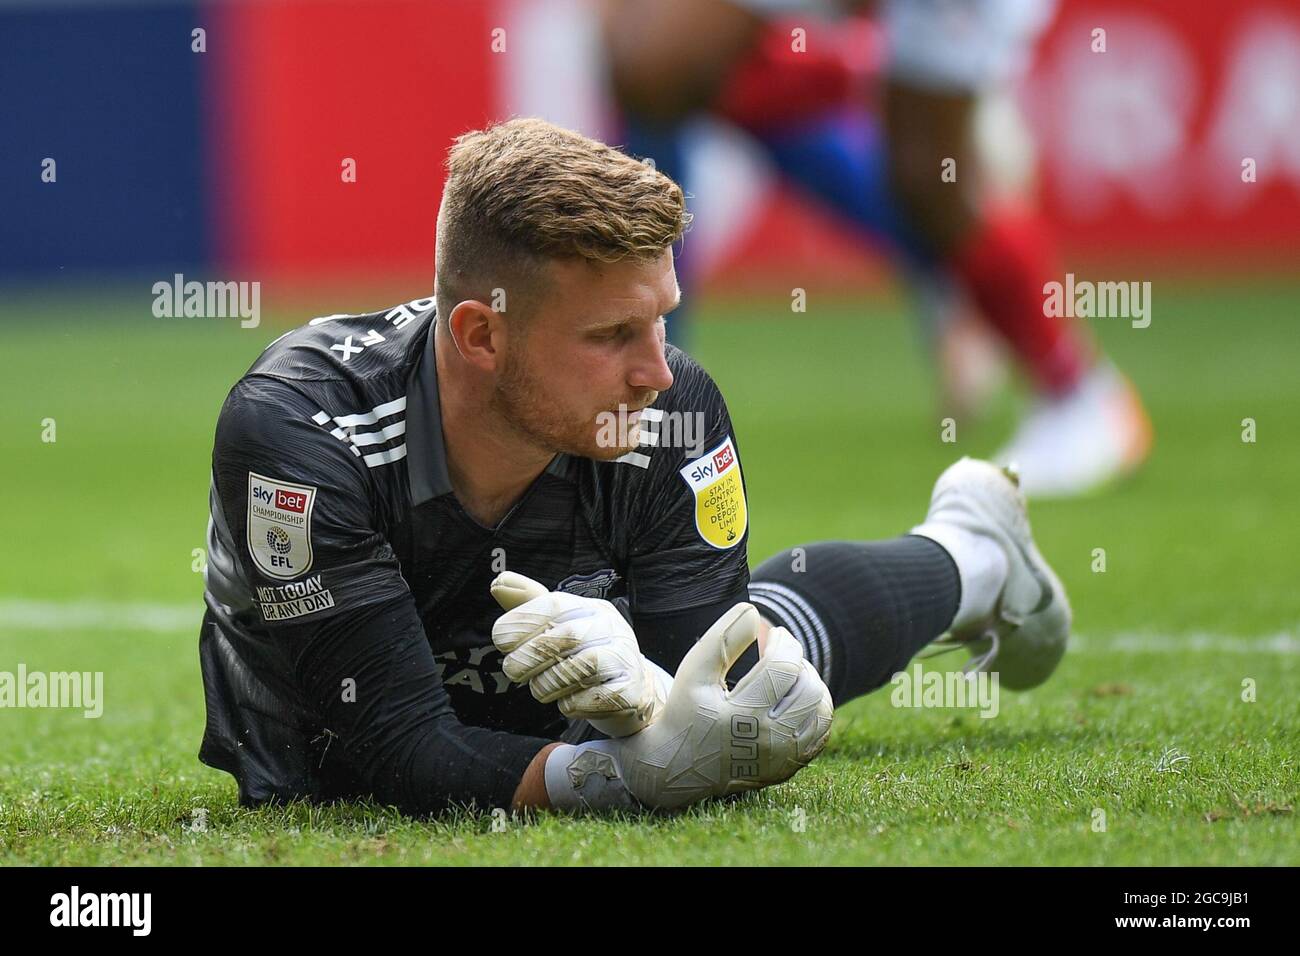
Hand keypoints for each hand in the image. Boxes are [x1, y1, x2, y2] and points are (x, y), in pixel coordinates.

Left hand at [490, 572, 668, 736]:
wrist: (633, 690)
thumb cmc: (586, 654)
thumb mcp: (559, 626)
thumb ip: (529, 605)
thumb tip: (499, 582)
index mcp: (591, 608)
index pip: (557, 603)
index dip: (524, 619)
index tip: (501, 639)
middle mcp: (611, 628)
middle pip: (569, 635)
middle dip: (531, 655)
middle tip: (512, 670)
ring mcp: (625, 658)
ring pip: (583, 667)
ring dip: (548, 683)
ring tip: (540, 689)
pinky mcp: (631, 691)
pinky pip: (597, 698)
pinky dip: (574, 703)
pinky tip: (568, 701)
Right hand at [543, 603, 834, 811]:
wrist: (678, 765)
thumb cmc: (687, 709)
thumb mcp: (694, 671)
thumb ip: (722, 638)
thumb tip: (754, 612)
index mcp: (741, 717)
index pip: (784, 668)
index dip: (784, 641)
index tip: (774, 632)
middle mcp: (766, 743)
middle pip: (810, 690)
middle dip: (800, 661)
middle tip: (781, 651)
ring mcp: (780, 760)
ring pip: (821, 712)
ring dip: (811, 682)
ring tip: (789, 673)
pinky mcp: (787, 769)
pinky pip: (820, 733)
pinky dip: (815, 708)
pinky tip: (794, 696)